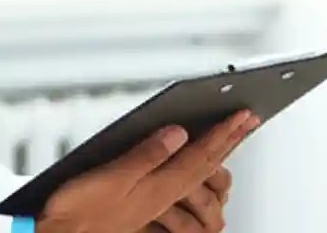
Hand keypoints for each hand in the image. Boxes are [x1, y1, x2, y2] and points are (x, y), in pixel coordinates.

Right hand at [36, 110, 258, 232]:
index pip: (201, 155)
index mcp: (159, 186)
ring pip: (196, 175)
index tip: (243, 115)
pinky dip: (195, 166)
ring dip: (217, 153)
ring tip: (231, 137)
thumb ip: (147, 154)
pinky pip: (181, 182)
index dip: (224, 133)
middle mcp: (161, 194)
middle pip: (206, 164)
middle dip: (229, 140)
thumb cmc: (78, 212)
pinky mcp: (142, 204)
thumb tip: (179, 133)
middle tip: (248, 120)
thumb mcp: (113, 177)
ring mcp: (153, 200)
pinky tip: (195, 162)